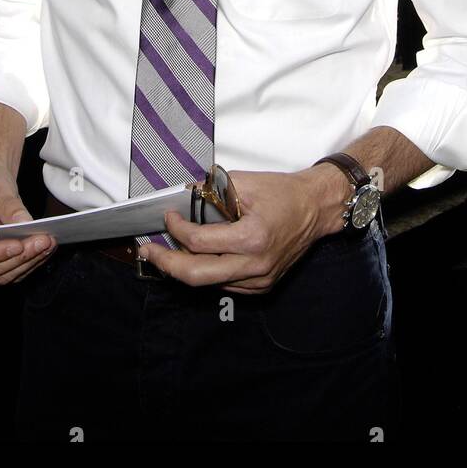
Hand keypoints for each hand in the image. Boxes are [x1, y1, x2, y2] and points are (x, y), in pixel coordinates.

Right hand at [0, 164, 56, 285]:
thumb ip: (8, 206)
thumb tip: (24, 223)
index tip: (17, 245)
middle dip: (18, 258)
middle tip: (42, 241)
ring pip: (0, 276)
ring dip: (27, 262)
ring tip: (47, 243)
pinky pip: (9, 273)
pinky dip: (28, 263)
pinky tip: (44, 249)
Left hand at [139, 168, 336, 295]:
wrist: (317, 208)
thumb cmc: (285, 193)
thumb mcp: (247, 182)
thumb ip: (214, 190)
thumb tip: (187, 194)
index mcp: (251, 238)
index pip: (199, 242)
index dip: (177, 230)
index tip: (169, 217)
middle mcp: (255, 265)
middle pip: (196, 275)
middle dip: (167, 263)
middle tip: (149, 252)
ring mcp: (259, 279)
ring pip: (209, 284)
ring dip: (185, 269)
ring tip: (168, 254)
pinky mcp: (262, 286)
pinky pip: (225, 285)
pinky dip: (207, 273)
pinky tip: (197, 259)